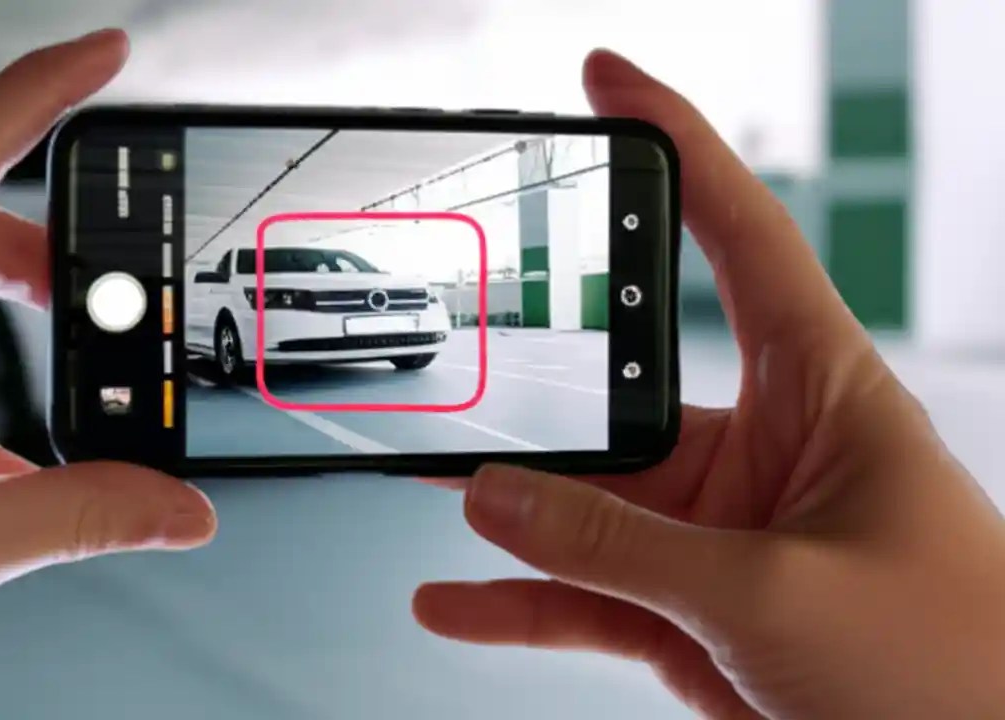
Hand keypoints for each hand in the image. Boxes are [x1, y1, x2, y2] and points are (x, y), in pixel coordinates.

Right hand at [412, 50, 1004, 718]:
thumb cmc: (955, 672)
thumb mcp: (775, 593)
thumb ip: (622, 547)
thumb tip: (497, 499)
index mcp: (825, 394)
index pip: (738, 237)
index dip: (677, 146)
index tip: (608, 84)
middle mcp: (767, 453)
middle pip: (627, 393)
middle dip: (545, 380)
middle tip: (468, 356)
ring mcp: (721, 539)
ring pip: (592, 504)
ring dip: (513, 506)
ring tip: (429, 484)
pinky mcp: (693, 614)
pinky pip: (586, 594)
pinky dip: (518, 602)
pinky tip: (455, 602)